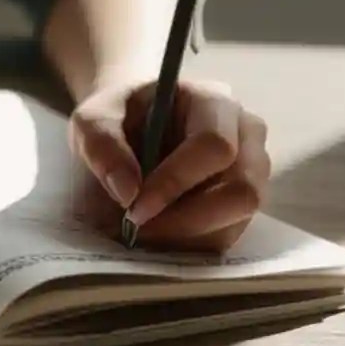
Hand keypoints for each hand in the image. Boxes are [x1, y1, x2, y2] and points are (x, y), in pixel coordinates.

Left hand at [69, 79, 270, 251]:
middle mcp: (245, 135)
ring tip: (143, 234)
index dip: (175, 182)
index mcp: (213, 101)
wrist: (128, 124)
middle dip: (188, 220)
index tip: (134, 209)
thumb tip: (128, 194)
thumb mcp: (93, 119)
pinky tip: (157, 236)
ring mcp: (251, 170)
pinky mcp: (241, 202)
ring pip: (238, 218)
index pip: (213, 146)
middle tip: (138, 231)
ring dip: (189, 236)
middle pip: (242, 190)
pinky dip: (192, 244)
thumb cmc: (116, 116)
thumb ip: (102, 145)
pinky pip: (229, 234)